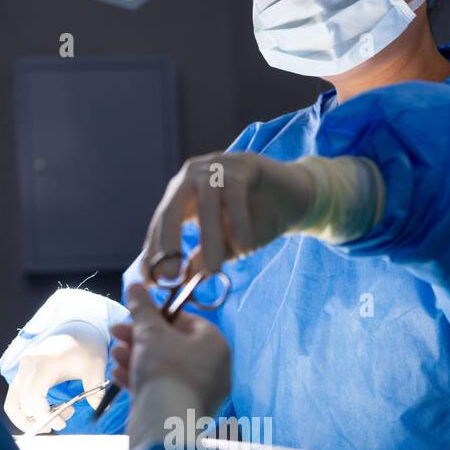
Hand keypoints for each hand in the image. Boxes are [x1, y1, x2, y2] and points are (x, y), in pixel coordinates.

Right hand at [3, 327, 108, 431]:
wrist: (78, 328)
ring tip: (54, 417)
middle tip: (61, 421)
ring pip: (12, 403)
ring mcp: (22, 369)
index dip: (44, 416)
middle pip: (20, 404)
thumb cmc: (86, 346)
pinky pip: (16, 398)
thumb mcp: (95, 367)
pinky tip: (49, 409)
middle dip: (38, 420)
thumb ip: (96, 391)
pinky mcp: (23, 373)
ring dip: (28, 418)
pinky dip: (28, 410)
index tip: (62, 424)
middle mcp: (27, 366)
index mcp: (43, 364)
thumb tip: (99, 409)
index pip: (32, 397)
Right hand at [111, 284, 230, 419]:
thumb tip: (136, 285)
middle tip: (117, 333)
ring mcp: (200, 392)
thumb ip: (142, 308)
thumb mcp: (150, 331)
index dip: (157, 316)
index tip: (135, 315)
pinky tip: (118, 374)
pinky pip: (162, 387)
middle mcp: (213, 368)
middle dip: (140, 338)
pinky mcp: (183, 410)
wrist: (164, 423)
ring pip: (164, 367)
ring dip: (136, 357)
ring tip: (115, 354)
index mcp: (214, 344)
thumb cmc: (164, 369)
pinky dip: (141, 379)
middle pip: (172, 344)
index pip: (186, 320)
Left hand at [141, 151, 315, 275]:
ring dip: (209, 241)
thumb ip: (206, 257)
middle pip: (170, 211)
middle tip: (172, 278)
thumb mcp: (227, 245)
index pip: (160, 227)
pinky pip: (234, 197)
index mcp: (181, 197)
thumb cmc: (256, 222)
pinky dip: (238, 226)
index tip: (155, 284)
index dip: (154, 255)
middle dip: (169, 245)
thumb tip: (184, 281)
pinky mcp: (242, 165)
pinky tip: (246, 249)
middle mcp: (192, 178)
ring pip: (206, 206)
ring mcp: (216, 168)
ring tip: (215, 270)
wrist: (295, 198)